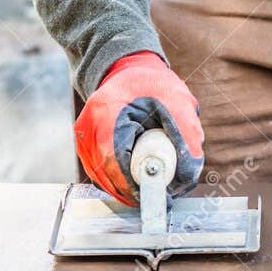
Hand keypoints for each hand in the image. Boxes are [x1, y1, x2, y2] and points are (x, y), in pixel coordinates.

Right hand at [75, 51, 203, 204]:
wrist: (127, 68)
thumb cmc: (153, 83)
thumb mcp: (178, 102)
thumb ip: (187, 135)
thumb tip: (188, 176)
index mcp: (108, 111)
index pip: (114, 159)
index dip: (133, 184)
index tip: (155, 197)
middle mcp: (88, 124)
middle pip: (104, 173)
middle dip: (129, 192)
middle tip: (156, 202)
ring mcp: (83, 134)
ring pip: (99, 175)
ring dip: (121, 190)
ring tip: (146, 197)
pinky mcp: (84, 141)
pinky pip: (97, 169)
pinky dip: (114, 180)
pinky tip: (132, 186)